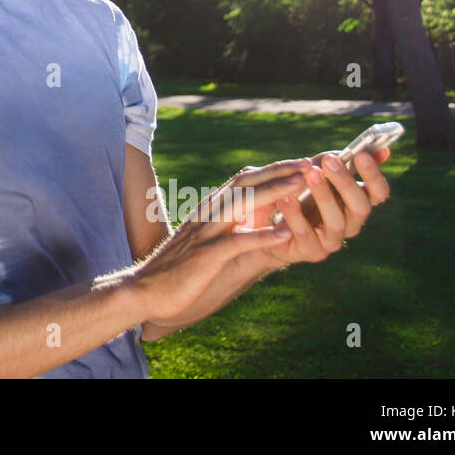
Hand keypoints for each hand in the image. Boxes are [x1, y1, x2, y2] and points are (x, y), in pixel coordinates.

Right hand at [132, 161, 305, 322]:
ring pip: (242, 205)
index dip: (272, 170)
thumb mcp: (205, 241)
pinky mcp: (205, 256)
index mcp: (208, 210)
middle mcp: (207, 215)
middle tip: (309, 163)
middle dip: (278, 172)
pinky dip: (262, 237)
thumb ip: (226, 226)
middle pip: (245, 184)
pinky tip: (286, 234)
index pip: (243, 181)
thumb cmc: (178, 270)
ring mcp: (205, 234)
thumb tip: (253, 218)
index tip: (299, 163)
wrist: (145, 291)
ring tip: (302, 186)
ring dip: (274, 193)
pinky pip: (237, 242)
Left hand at [253, 146, 392, 267]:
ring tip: (309, 174)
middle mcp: (351, 224)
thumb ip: (344, 161)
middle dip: (346, 182)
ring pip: (336, 221)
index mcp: (358, 203)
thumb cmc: (301, 193)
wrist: (270, 226)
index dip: (374, 175)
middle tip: (329, 160)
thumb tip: (381, 150)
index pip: (379, 193)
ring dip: (323, 196)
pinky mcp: (311, 251)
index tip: (361, 154)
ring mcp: (332, 240)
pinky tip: (285, 196)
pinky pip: (305, 233)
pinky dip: (295, 213)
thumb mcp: (320, 173)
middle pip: (361, 207)